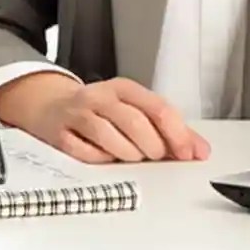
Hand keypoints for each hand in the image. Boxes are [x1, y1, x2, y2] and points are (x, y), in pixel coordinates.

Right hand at [0, 73, 210, 163]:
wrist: (49, 105)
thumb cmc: (99, 111)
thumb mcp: (132, 109)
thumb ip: (168, 128)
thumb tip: (199, 149)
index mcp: (124, 88)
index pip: (158, 109)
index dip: (178, 134)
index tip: (189, 153)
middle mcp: (101, 97)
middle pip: (136, 124)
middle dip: (153, 147)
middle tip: (156, 156)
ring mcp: (79, 115)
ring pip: (111, 138)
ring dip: (129, 155)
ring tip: (132, 156)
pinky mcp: (61, 134)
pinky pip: (87, 154)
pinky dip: (101, 160)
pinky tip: (105, 157)